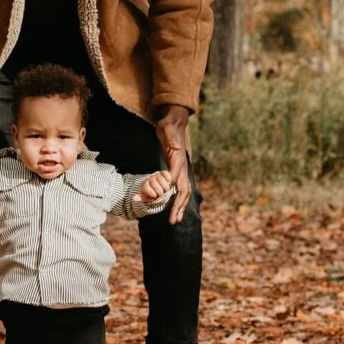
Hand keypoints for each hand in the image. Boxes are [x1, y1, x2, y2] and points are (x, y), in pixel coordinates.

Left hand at [136, 170, 174, 204]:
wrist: (160, 189)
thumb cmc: (153, 194)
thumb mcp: (148, 197)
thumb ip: (142, 198)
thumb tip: (134, 198)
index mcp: (145, 185)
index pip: (146, 187)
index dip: (151, 192)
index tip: (154, 196)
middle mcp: (150, 179)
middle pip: (154, 183)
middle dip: (159, 191)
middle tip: (161, 194)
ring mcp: (157, 176)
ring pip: (160, 179)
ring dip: (165, 186)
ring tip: (166, 190)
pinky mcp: (163, 173)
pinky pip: (165, 173)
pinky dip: (167, 177)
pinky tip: (169, 181)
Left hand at [153, 105, 193, 222]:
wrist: (175, 122)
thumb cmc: (169, 124)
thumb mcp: (167, 126)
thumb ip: (171, 135)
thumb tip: (176, 146)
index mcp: (179, 159)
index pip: (175, 177)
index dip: (168, 188)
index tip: (160, 197)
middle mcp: (182, 168)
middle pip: (183, 191)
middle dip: (178, 206)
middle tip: (173, 221)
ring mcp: (181, 171)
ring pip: (183, 193)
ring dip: (179, 208)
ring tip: (174, 222)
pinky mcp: (177, 172)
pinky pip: (179, 190)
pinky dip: (177, 202)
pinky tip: (174, 211)